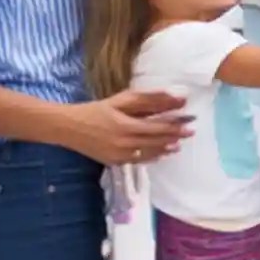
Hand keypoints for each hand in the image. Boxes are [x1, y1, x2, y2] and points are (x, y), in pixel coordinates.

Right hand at [62, 90, 192, 165]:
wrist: (69, 128)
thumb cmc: (97, 110)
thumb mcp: (122, 100)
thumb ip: (149, 98)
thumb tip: (175, 97)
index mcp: (126, 126)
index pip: (158, 127)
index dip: (176, 125)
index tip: (190, 121)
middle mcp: (124, 144)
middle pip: (156, 141)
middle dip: (175, 136)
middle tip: (190, 132)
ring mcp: (119, 156)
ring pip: (149, 154)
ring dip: (165, 148)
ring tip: (178, 145)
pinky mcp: (115, 162)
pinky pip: (138, 160)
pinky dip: (151, 156)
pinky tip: (160, 153)